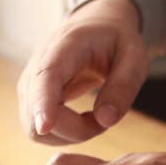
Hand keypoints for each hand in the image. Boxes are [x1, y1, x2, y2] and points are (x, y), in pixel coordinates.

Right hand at [17, 0, 147, 144]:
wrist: (98, 28)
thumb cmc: (117, 42)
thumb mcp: (134, 58)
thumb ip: (125, 85)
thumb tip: (105, 120)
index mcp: (64, 47)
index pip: (46, 76)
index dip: (43, 103)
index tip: (44, 126)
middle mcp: (37, 65)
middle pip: (37, 113)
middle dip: (75, 130)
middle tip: (107, 117)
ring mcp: (30, 85)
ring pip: (36, 128)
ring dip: (71, 134)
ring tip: (98, 117)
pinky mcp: (32, 100)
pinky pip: (39, 131)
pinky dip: (64, 135)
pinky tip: (85, 120)